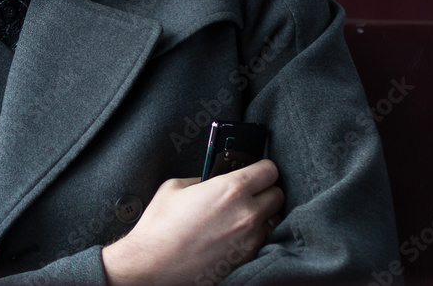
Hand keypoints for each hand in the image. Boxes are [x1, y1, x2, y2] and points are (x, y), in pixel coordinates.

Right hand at [101, 159, 283, 285]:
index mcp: (230, 189)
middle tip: (249, 192)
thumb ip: (201, 180)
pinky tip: (233, 236)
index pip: (269, 170)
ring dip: (262, 216)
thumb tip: (212, 181)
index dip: (263, 167)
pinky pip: (262, 241)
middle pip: (278, 195)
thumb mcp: (175, 187)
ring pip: (273, 220)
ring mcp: (250, 240)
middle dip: (265, 191)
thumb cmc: (160, 227)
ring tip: (240, 217)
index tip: (258, 169)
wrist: (154, 264)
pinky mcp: (247, 259)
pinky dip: (252, 236)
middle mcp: (247, 214)